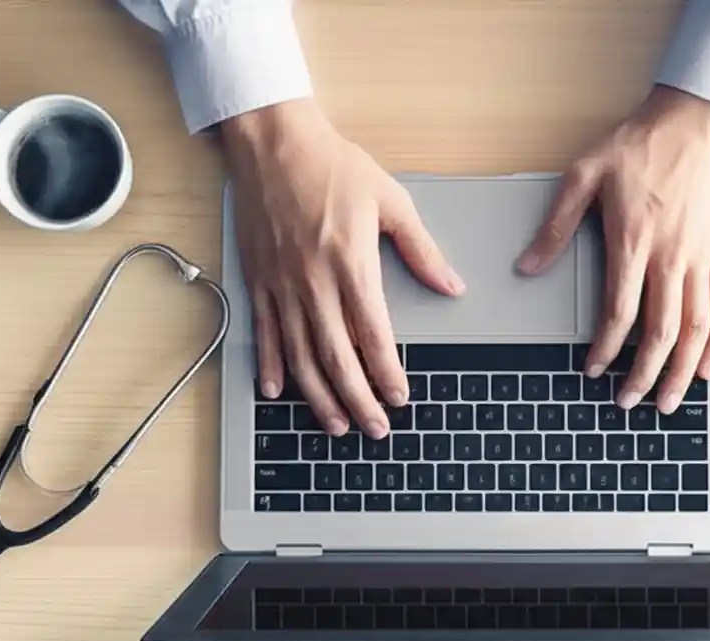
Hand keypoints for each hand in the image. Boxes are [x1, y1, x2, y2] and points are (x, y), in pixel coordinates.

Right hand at [222, 99, 465, 438]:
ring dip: (319, 396)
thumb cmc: (333, 167)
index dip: (386, 373)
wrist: (273, 142)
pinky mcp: (258, 279)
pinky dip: (271, 365)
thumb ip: (422, 250)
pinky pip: (264, 332)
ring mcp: (281, 284)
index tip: (399, 397)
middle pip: (337, 357)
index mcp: (351, 264)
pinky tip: (278, 392)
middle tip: (375, 429)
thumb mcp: (391, 202)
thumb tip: (452, 285)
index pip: (372, 334)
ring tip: (336, 424)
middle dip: (358, 400)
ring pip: (299, 354)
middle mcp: (313, 282)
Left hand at [517, 85, 709, 413]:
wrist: (696, 122)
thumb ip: (556, 225)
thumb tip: (528, 265)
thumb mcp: (585, 175)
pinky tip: (707, 369)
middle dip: (644, 375)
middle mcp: (671, 258)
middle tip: (629, 402)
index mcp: (634, 243)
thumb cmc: (641, 145)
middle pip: (661, 333)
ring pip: (696, 329)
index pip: (620, 312)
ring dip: (681, 371)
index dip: (607, 349)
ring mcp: (701, 259)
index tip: (594, 371)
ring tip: (667, 400)